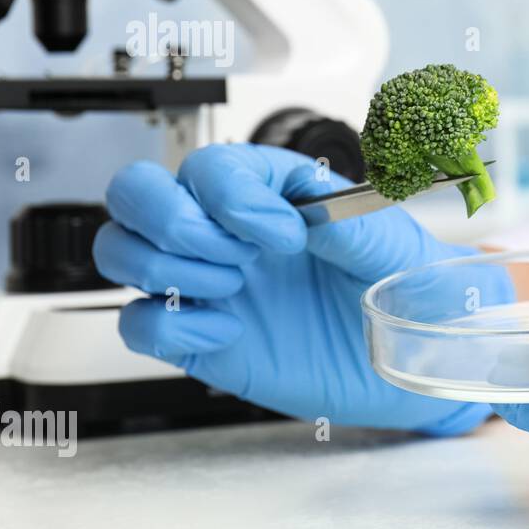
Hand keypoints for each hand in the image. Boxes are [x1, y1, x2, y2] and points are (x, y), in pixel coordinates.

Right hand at [93, 143, 500, 433]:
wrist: (408, 363)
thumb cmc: (403, 291)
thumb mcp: (394, 248)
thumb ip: (350, 224)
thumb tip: (307, 210)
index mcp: (273, 193)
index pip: (212, 165)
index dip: (233, 195)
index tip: (286, 236)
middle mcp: (227, 231)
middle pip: (136, 192)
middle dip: (168, 217)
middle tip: (237, 256)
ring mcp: (208, 282)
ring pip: (120, 249)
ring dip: (166, 267)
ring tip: (236, 288)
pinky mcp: (199, 338)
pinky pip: (138, 323)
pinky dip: (169, 326)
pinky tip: (228, 333)